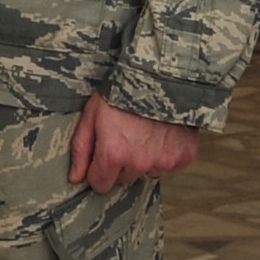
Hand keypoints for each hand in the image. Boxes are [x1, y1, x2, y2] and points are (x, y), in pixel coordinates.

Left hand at [70, 94, 197, 193]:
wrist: (160, 74)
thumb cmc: (122, 91)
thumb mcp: (92, 115)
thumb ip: (81, 149)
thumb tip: (75, 178)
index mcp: (114, 154)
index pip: (100, 184)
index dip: (98, 170)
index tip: (102, 154)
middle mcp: (140, 163)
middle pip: (124, 179)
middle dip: (121, 163)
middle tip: (124, 135)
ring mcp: (164, 161)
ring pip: (147, 172)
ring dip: (144, 159)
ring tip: (144, 132)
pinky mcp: (183, 156)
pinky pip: (170, 166)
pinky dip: (165, 154)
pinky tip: (161, 134)